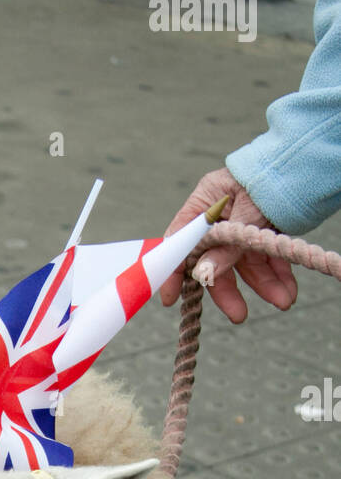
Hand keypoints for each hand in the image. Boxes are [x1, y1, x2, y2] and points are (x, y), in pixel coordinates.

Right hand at [159, 168, 297, 323]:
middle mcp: (220, 216)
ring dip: (263, 284)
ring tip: (284, 301)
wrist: (308, 162)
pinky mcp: (263, 231)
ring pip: (244, 263)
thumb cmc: (272, 176)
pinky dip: (277, 274)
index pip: (180, 242)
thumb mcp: (248, 214)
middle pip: (214, 260)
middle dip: (229, 289)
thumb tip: (203, 276)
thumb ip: (225, 247)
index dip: (174, 272)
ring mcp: (242, 225)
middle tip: (239, 315)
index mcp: (205, 203)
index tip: (171, 299)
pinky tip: (288, 290)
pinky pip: (265, 257)